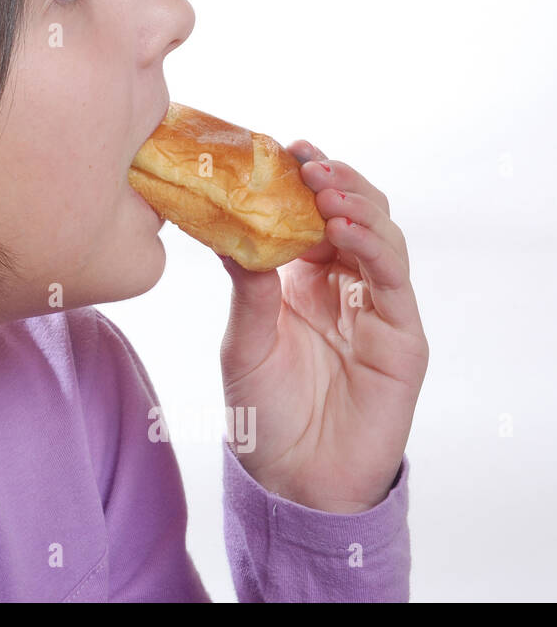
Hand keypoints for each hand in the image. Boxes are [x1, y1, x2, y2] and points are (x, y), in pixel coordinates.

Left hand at [216, 140, 428, 512]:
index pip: (311, 215)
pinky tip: (347, 230)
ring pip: (381, 238)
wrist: (292, 479)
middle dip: (334, 182)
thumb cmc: (262, 411)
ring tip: (324, 190)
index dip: (304, 180)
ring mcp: (377, 309)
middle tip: (306, 161)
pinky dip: (374, 248)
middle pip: (353, 215)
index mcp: (302, 280)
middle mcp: (343, 286)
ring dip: (356, 207)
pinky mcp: (402, 338)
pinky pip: (395, 281)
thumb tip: (224, 224)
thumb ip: (245, 283)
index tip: (284, 147)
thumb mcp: (243, 339)